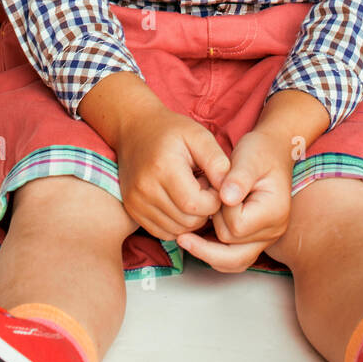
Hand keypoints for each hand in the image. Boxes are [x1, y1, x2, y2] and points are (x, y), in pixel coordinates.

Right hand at [114, 107, 230, 241]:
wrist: (135, 129)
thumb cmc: (171, 130)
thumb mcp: (199, 135)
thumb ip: (217, 162)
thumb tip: (229, 192)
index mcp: (163, 168)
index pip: (196, 204)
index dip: (214, 200)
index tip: (213, 182)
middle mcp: (145, 189)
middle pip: (187, 221)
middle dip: (204, 209)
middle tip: (203, 186)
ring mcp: (136, 202)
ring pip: (177, 230)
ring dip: (191, 217)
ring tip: (191, 192)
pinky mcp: (133, 210)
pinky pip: (163, 232)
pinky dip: (177, 224)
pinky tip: (179, 202)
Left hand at [177, 128, 291, 273]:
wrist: (271, 153)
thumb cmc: (260, 153)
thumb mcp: (249, 157)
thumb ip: (238, 177)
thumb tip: (226, 198)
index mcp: (274, 212)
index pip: (237, 226)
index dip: (220, 211)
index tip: (214, 193)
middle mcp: (272, 231)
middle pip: (233, 254)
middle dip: (209, 239)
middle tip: (185, 229)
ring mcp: (264, 239)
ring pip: (232, 262)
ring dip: (208, 251)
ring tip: (184, 238)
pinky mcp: (254, 240)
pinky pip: (232, 259)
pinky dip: (214, 252)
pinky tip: (196, 241)